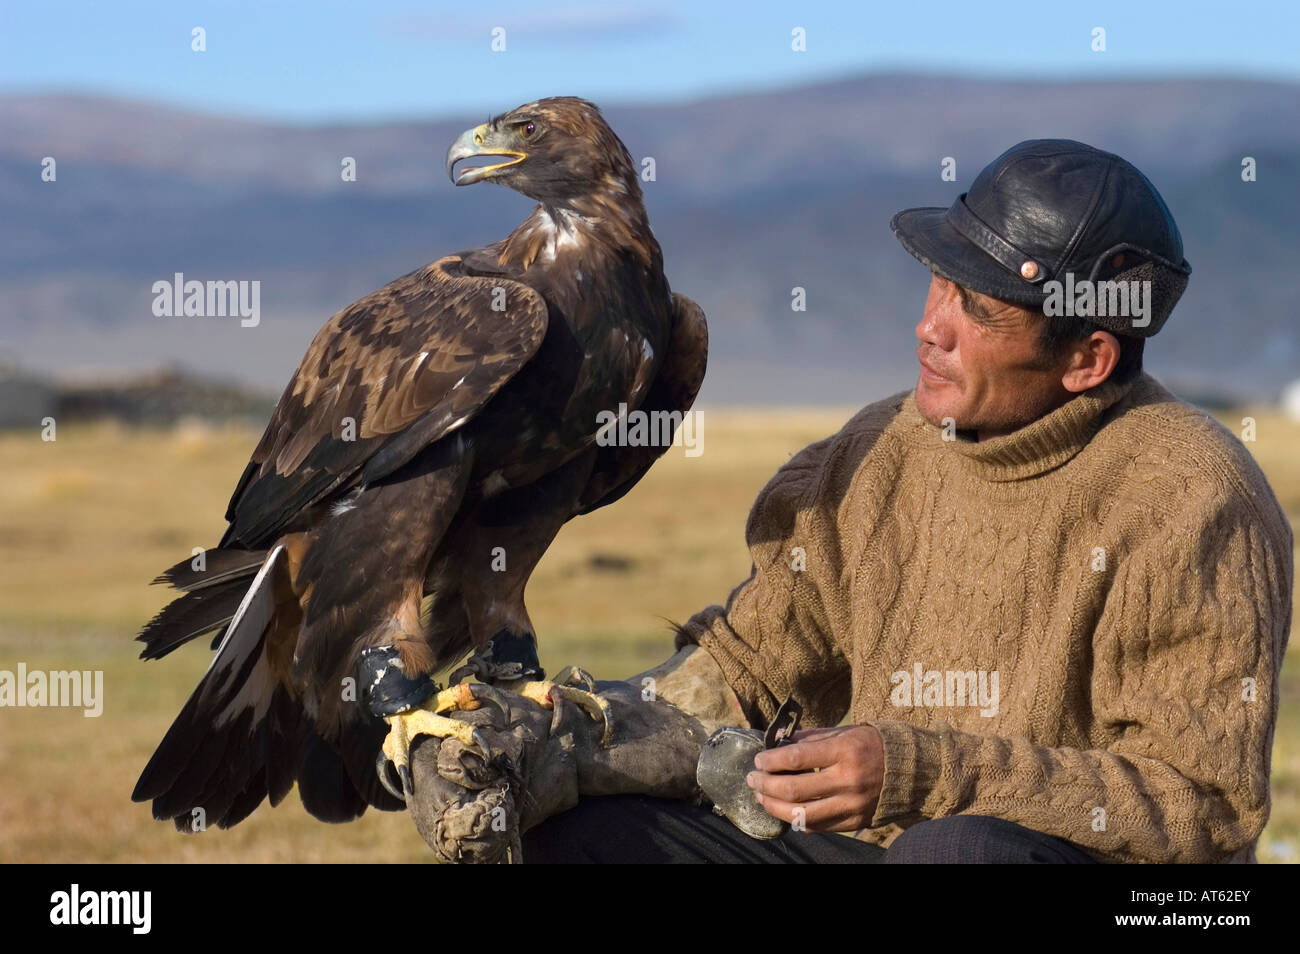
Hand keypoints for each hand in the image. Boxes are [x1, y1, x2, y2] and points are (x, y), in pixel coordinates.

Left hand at [746, 725, 883, 831]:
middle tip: (752, 779)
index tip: (759, 760)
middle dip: (766, 784)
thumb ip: (810, 738)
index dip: (772, 761)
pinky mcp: (855, 822)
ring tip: (761, 797)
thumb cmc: (870, 745)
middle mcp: (847, 780)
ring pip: (802, 814)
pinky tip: (784, 810)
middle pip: (794, 789)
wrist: (909, 770)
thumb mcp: (843, 732)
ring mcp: (851, 804)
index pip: (796, 758)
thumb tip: (777, 742)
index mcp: (844, 751)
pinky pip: (818, 826)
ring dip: (774, 806)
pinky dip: (796, 820)